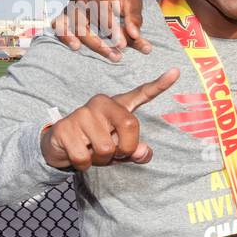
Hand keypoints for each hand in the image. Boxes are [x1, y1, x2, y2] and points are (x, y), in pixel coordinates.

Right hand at [40, 69, 178, 169]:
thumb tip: (141, 152)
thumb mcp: (120, 151)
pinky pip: (84, 157)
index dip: (160, 85)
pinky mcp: (64, 128)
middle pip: (130, 127)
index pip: (142, 94)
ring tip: (90, 150)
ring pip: (105, 149)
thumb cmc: (96, 145)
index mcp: (118, 106)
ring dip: (101, 160)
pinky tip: (77, 153)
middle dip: (124, 149)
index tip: (176, 72)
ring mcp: (81, 113)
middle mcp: (101, 103)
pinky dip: (83, 164)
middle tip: (112, 152)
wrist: (60, 148)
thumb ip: (137, 152)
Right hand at [51, 0, 146, 60]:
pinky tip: (76, 46)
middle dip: (101, 40)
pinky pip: (60, 24)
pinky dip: (66, 35)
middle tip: (117, 56)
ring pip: (76, 26)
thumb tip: (134, 35)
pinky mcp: (66, 14)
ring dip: (91, 43)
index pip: (101, 10)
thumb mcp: (134, 2)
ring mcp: (71, 4)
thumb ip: (134, 18)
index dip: (111, 28)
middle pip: (88, 19)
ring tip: (106, 54)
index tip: (123, 44)